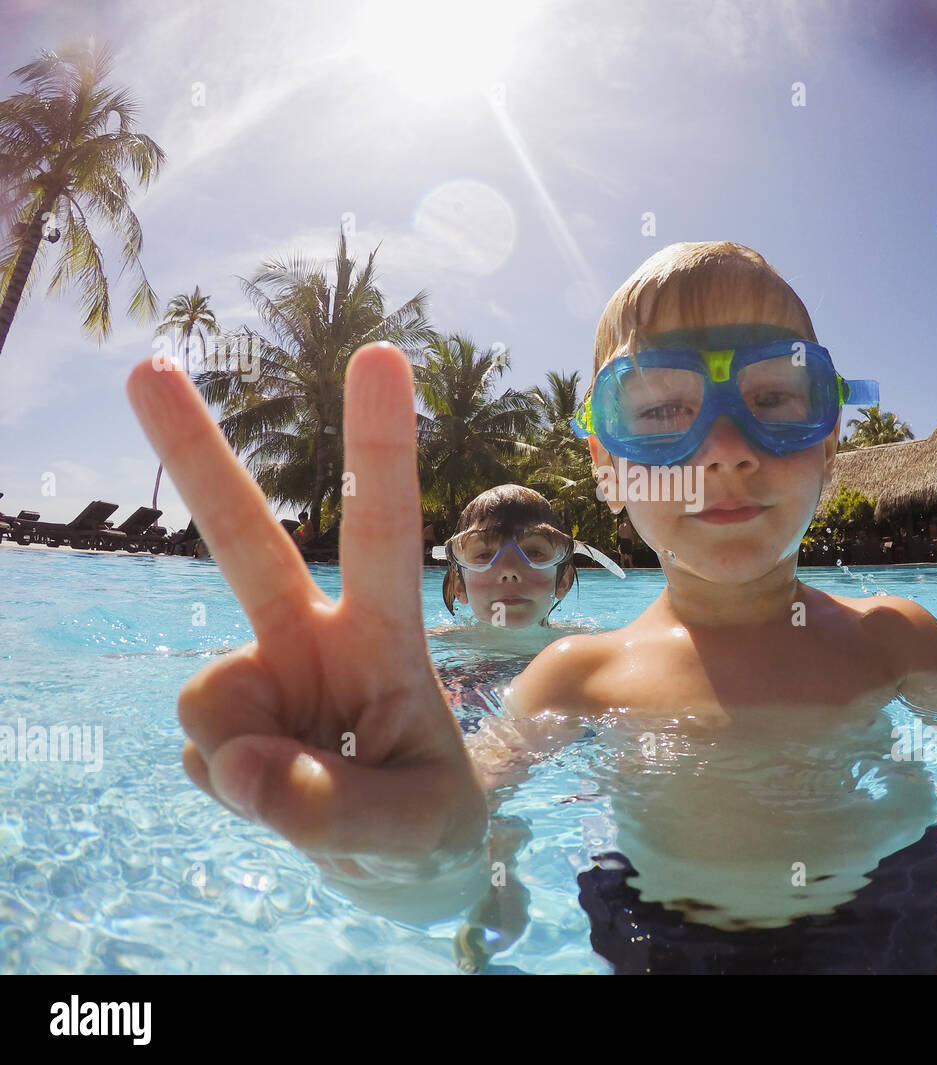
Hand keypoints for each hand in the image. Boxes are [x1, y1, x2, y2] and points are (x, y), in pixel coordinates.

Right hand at [126, 343, 488, 874]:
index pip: (384, 535)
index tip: (380, 355)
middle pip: (246, 543)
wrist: (398, 869)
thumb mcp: (419, 829)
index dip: (379, 449)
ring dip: (248, 766)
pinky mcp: (225, 724)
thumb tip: (239, 765)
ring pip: (208, 702)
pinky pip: (204, 759)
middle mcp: (315, 639)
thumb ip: (336, 807)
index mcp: (386, 634)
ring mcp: (262, 677)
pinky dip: (237, 793)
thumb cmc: (430, 826)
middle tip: (147, 367)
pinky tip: (281, 794)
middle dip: (198, 456)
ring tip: (313, 792)